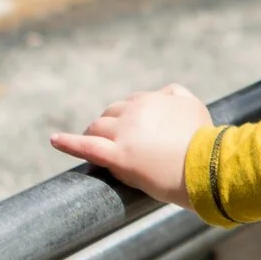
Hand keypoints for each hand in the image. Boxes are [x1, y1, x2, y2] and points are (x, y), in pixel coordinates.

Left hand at [51, 84, 209, 207]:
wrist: (206, 166)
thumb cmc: (203, 141)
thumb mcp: (194, 106)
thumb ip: (175, 94)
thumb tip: (161, 93)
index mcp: (151, 99)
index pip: (130, 104)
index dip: (129, 118)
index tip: (132, 130)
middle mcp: (135, 112)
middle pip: (110, 114)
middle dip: (110, 125)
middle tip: (117, 142)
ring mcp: (124, 134)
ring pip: (97, 127)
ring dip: (94, 134)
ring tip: (95, 148)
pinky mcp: (117, 157)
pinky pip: (86, 146)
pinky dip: (68, 143)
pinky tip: (54, 141)